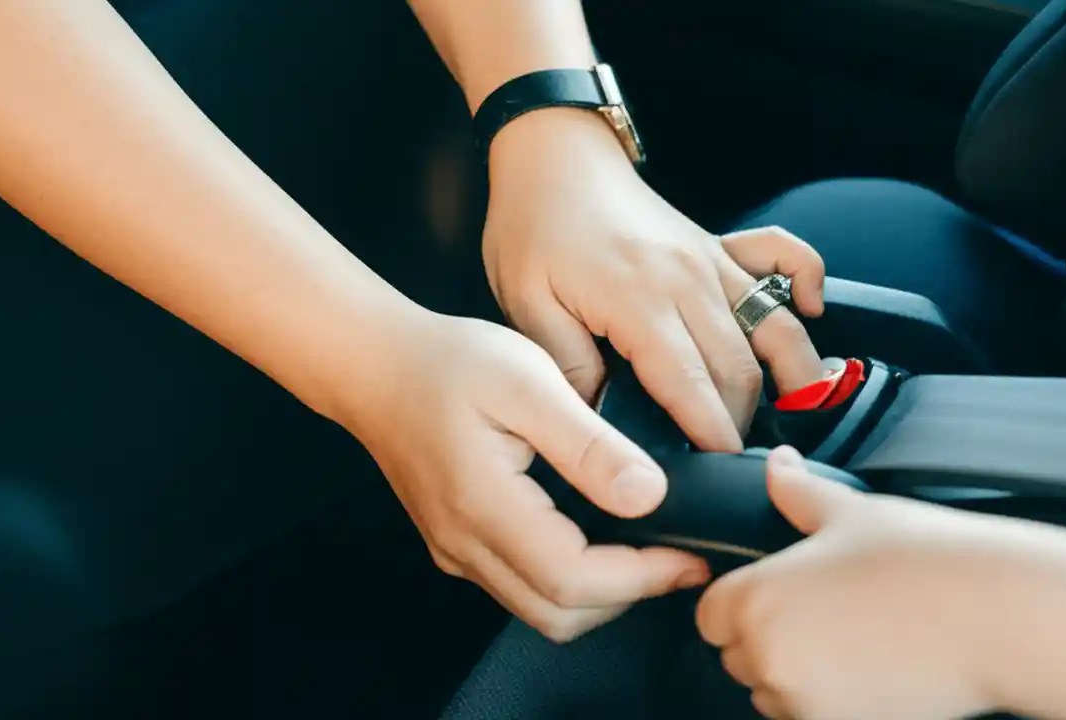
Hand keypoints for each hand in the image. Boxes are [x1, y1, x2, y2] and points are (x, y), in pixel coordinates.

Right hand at [347, 311, 709, 641]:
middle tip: (680, 555)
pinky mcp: (458, 544)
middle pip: (560, 614)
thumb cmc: (446, 362)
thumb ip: (589, 444)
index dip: (642, 577)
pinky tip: (599, 534)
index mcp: (484, 506)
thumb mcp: (528, 381)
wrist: (374, 365)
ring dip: (602, 592)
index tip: (691, 554)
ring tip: (650, 548)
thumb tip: (649, 495)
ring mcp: (457, 550)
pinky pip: (522, 585)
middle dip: (630, 594)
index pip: (574, 580)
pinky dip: (571, 579)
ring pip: (542, 608)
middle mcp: (465, 545)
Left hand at [483, 109, 825, 450]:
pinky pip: (785, 258)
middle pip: (739, 369)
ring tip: (800, 416)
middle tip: (735, 463)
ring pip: (773, 327)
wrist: (554, 156)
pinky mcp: (719, 245)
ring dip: (793, 373)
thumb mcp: (526, 306)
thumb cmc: (534, 228)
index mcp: (639, 301)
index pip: (691, 386)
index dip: (711, 436)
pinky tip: (810, 314)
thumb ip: (567, 365)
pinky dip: (808, 284)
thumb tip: (597, 419)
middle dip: (743, 423)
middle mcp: (688, 280)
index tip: (719, 473)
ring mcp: (711, 259)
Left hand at [695, 447, 1008, 719]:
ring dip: (797, 675)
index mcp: (758, 598)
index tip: (777, 595)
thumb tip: (778, 467)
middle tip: (824, 616)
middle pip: (738, 658)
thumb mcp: (852, 511)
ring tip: (853, 642)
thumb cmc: (926, 560)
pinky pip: (811, 718)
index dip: (738, 604)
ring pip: (774, 693)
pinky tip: (871, 671)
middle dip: (768, 640)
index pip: (710, 616)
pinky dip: (830, 702)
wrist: (997, 617)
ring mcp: (802, 702)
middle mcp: (768, 657)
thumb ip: (798, 492)